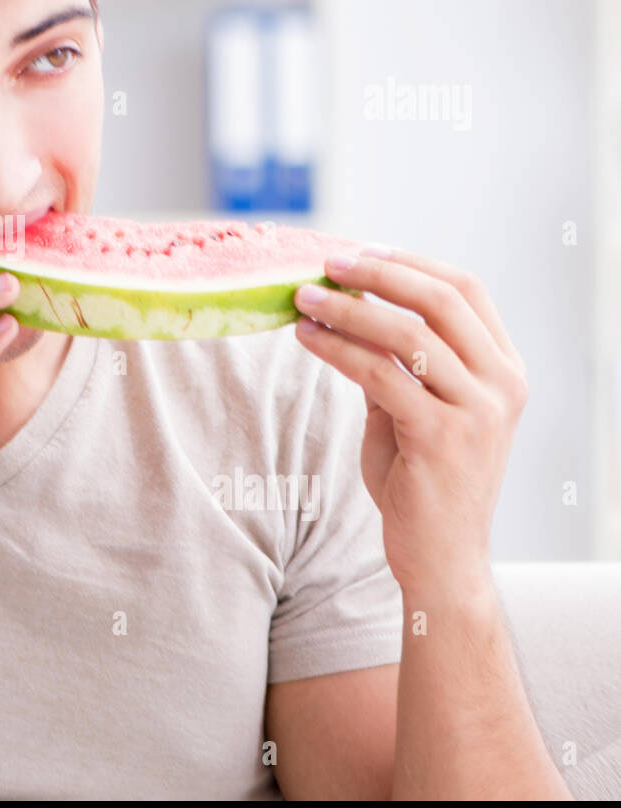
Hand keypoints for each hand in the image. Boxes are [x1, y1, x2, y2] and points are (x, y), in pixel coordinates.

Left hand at [292, 247, 528, 595]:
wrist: (440, 556)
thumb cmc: (423, 480)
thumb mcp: (416, 408)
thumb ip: (398, 362)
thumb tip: (350, 307)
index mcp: (503, 368)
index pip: (465, 290)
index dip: (410, 263)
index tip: (360, 251)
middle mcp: (501, 383)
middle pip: (440, 299)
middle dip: (377, 274)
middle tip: (326, 264)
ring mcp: (477, 410)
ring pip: (407, 333)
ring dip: (347, 309)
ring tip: (303, 298)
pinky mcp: (442, 437)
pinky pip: (380, 375)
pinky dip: (337, 349)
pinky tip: (307, 338)